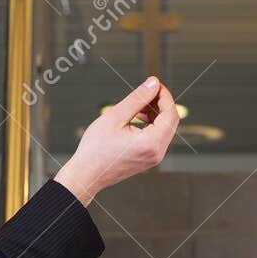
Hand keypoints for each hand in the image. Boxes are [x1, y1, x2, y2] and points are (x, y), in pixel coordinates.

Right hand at [54, 77, 178, 204]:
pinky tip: (136, 117)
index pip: (171, 114)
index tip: (154, 84)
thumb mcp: (115, 117)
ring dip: (155, 113)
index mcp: (151, 143)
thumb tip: (154, 83)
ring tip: (137, 105)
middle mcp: (157, 153)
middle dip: (160, 103)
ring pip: (164, 129)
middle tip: (145, 91)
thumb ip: (137, 98)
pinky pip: (157, 137)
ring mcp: (154, 158)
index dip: (165, 96)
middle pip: (170, 121)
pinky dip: (151, 124)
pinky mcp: (148, 159)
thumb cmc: (96, 148)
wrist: (85, 174)